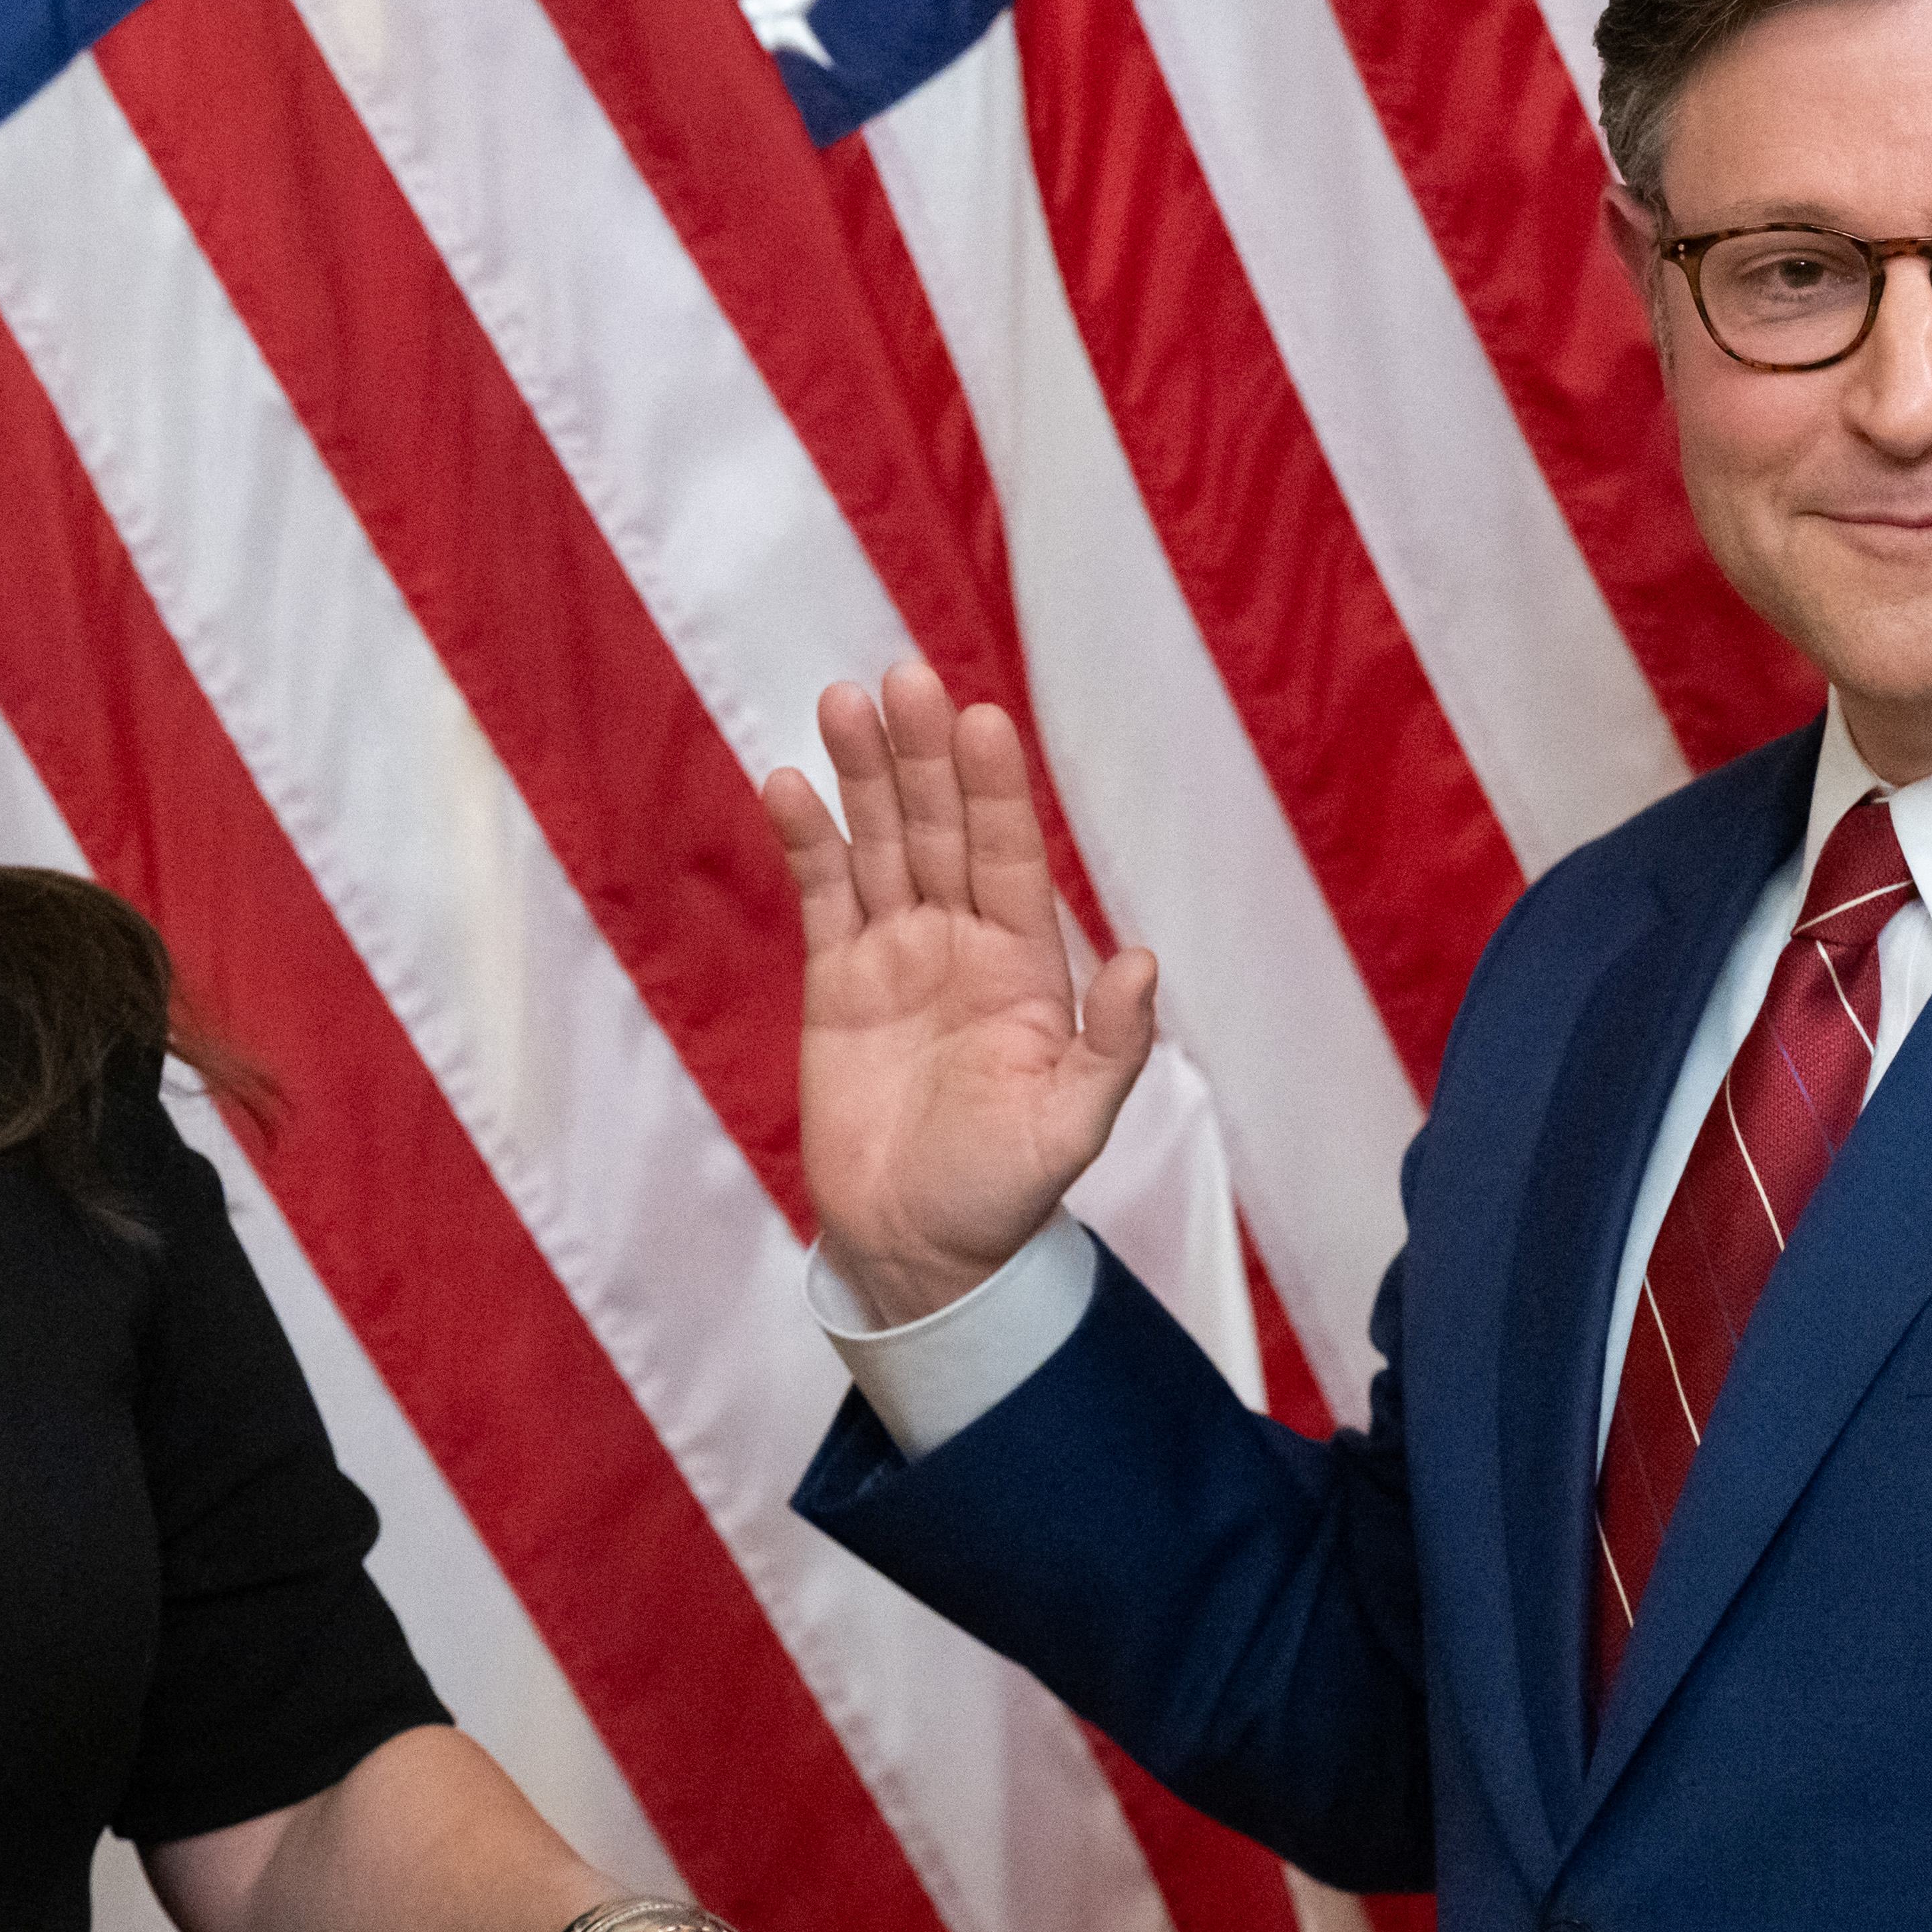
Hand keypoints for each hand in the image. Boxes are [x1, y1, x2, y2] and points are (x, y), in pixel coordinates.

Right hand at [761, 663, 1158, 1328]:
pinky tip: (786, 784)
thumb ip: (1112, 1047)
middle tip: (901, 679)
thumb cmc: (1004, 1196)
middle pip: (938, 828)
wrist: (918, 1252)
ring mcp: (895, 956)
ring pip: (878, 844)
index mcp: (1027, 966)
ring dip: (862, 775)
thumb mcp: (1074, 1129)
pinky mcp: (835, 982)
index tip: (979, 719)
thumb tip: (1144, 963)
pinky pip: (820, 896)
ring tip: (841, 702)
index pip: (1008, 854)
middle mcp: (961, 942)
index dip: (993, 788)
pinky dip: (805, 841)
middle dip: (921, 755)